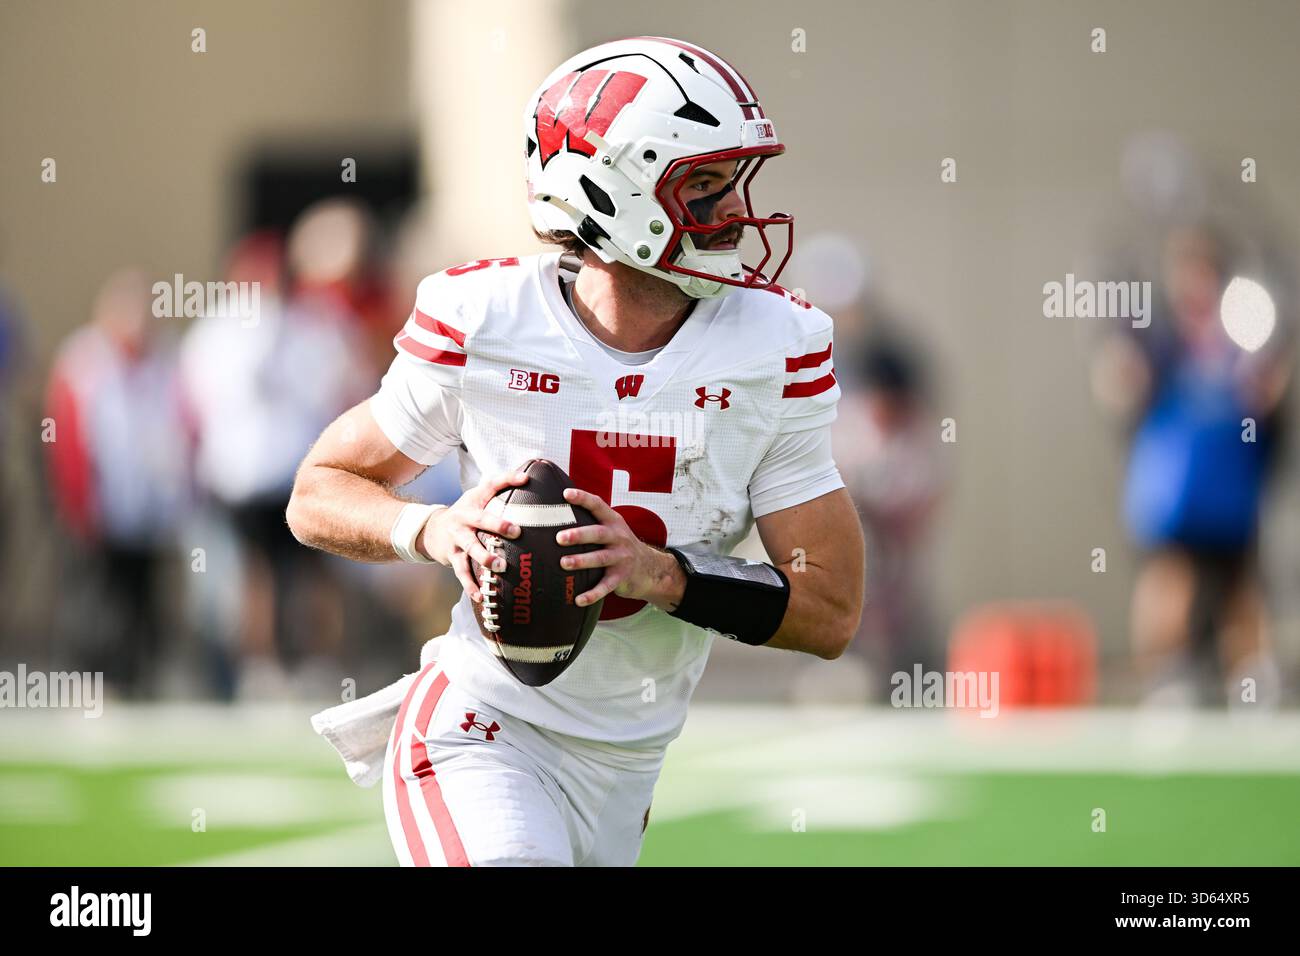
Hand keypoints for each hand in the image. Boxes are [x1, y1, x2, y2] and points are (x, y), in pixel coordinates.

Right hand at [418, 470, 526, 601]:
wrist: (432, 529)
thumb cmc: (467, 513)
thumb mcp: (479, 498)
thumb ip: (501, 491)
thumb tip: (531, 478)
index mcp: (474, 500)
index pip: (491, 485)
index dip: (508, 479)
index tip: (525, 478)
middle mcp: (464, 517)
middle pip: (481, 519)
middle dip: (498, 525)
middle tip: (517, 531)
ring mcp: (456, 538)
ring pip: (470, 548)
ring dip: (484, 557)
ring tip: (499, 567)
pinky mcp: (452, 556)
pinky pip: (462, 573)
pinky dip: (471, 586)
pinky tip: (481, 597)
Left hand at [554, 487, 684, 609]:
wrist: (651, 568)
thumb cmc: (620, 546)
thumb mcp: (612, 529)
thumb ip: (592, 521)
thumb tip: (557, 512)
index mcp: (613, 522)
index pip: (598, 505)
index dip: (583, 498)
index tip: (566, 494)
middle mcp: (618, 537)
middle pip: (598, 533)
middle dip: (579, 535)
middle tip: (559, 537)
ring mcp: (621, 557)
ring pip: (600, 558)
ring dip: (581, 561)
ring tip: (563, 563)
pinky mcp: (622, 577)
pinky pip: (606, 586)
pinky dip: (592, 594)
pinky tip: (578, 600)